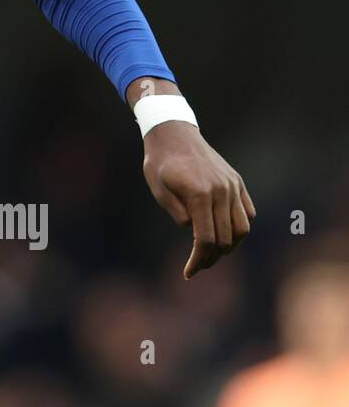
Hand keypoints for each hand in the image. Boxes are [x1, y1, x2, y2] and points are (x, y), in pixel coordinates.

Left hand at [141, 121, 255, 278]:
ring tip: (214, 254)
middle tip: (198, 266)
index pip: (206, 239)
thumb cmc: (160, 163)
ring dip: (230, 246)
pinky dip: (240, 228)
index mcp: (200, 193)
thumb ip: (177, 213)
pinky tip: (226, 236)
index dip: (198, 259)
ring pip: (243, 228)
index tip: (188, 272)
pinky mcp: (237, 182)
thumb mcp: (158, 190)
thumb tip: (194, 232)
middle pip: (226, 238)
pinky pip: (248, 212)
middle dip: (212, 257)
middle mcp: (222, 190)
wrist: (173, 134)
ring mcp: (233, 186)